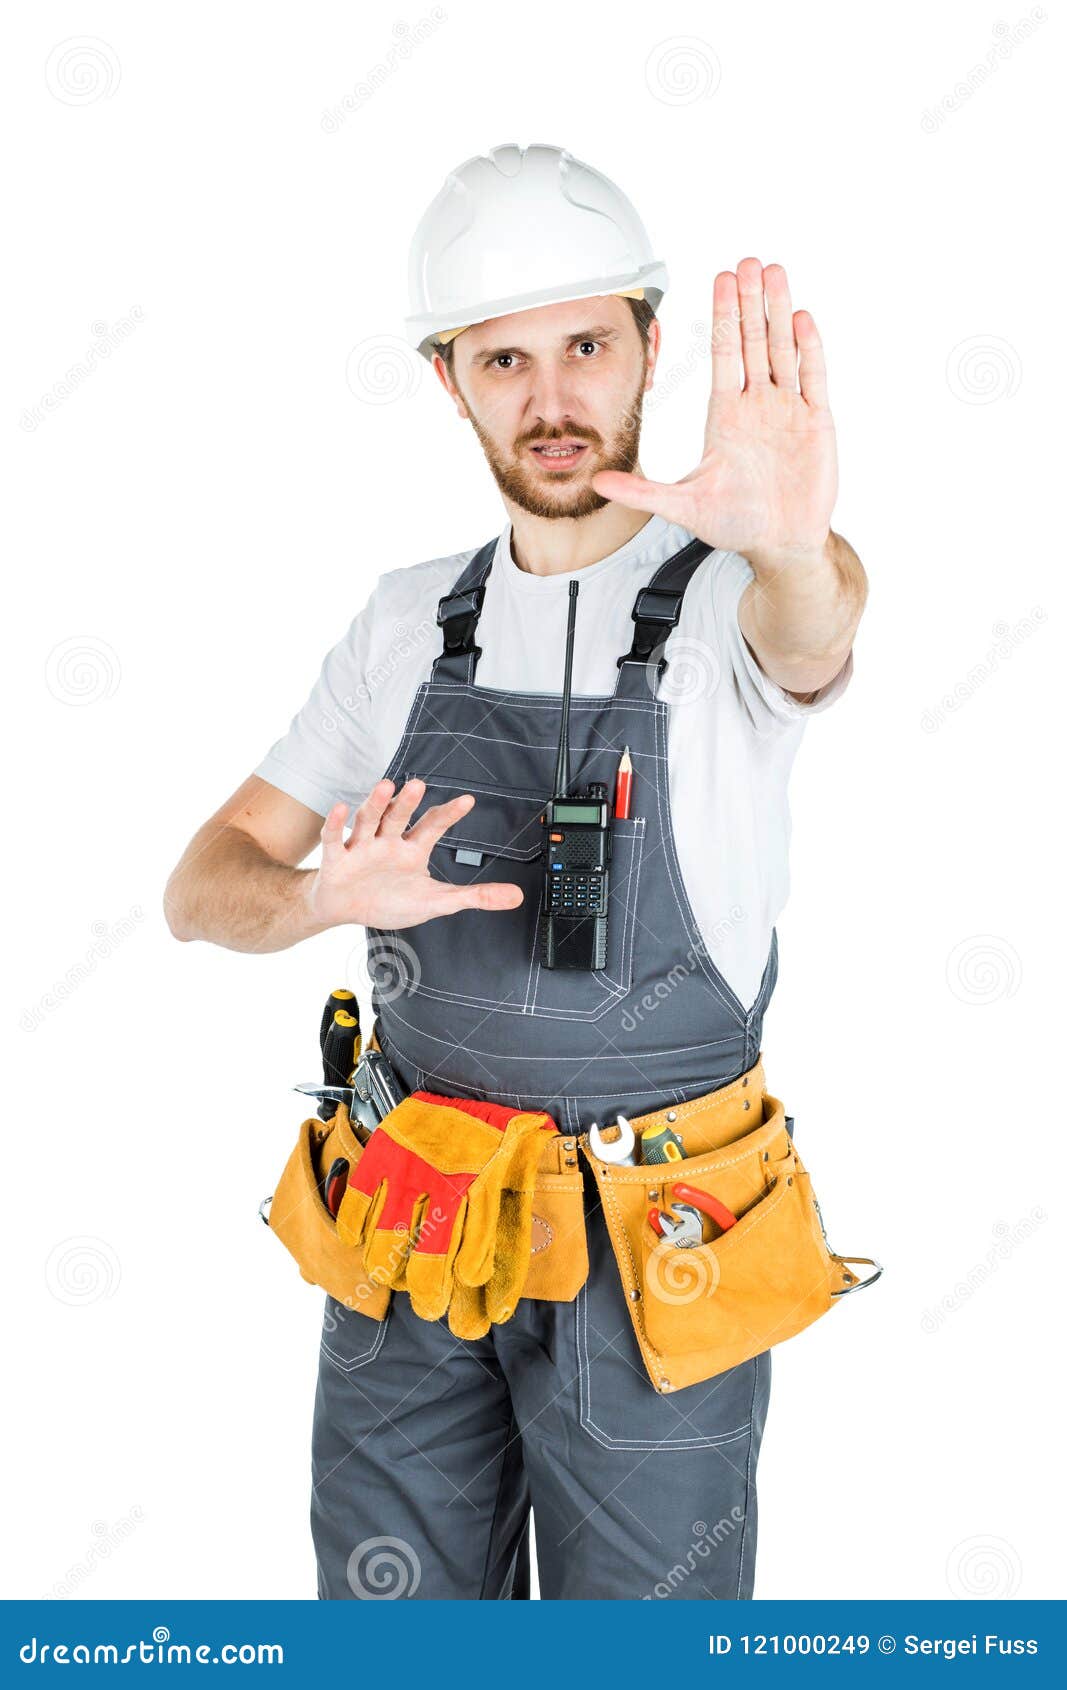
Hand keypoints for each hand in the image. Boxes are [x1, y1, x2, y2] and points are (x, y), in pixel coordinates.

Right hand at [305, 778, 523, 930]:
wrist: (346, 908)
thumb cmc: (390, 899)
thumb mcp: (436, 901)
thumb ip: (475, 897)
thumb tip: (516, 895)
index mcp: (413, 849)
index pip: (433, 826)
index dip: (449, 814)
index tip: (468, 801)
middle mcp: (388, 841)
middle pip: (400, 816)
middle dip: (409, 801)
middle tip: (419, 785)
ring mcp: (362, 847)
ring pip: (370, 820)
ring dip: (377, 803)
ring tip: (386, 787)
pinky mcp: (338, 858)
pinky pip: (335, 838)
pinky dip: (336, 824)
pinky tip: (340, 808)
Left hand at [592, 258, 837, 571]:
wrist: (780, 544)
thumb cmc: (734, 523)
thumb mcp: (684, 506)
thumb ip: (643, 492)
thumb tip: (599, 483)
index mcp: (725, 415)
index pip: (724, 354)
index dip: (723, 317)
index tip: (721, 279)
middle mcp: (756, 404)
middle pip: (753, 342)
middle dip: (751, 302)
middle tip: (748, 261)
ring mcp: (787, 410)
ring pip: (782, 350)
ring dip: (779, 312)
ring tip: (776, 273)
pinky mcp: (816, 423)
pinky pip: (812, 378)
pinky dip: (809, 349)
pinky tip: (803, 318)